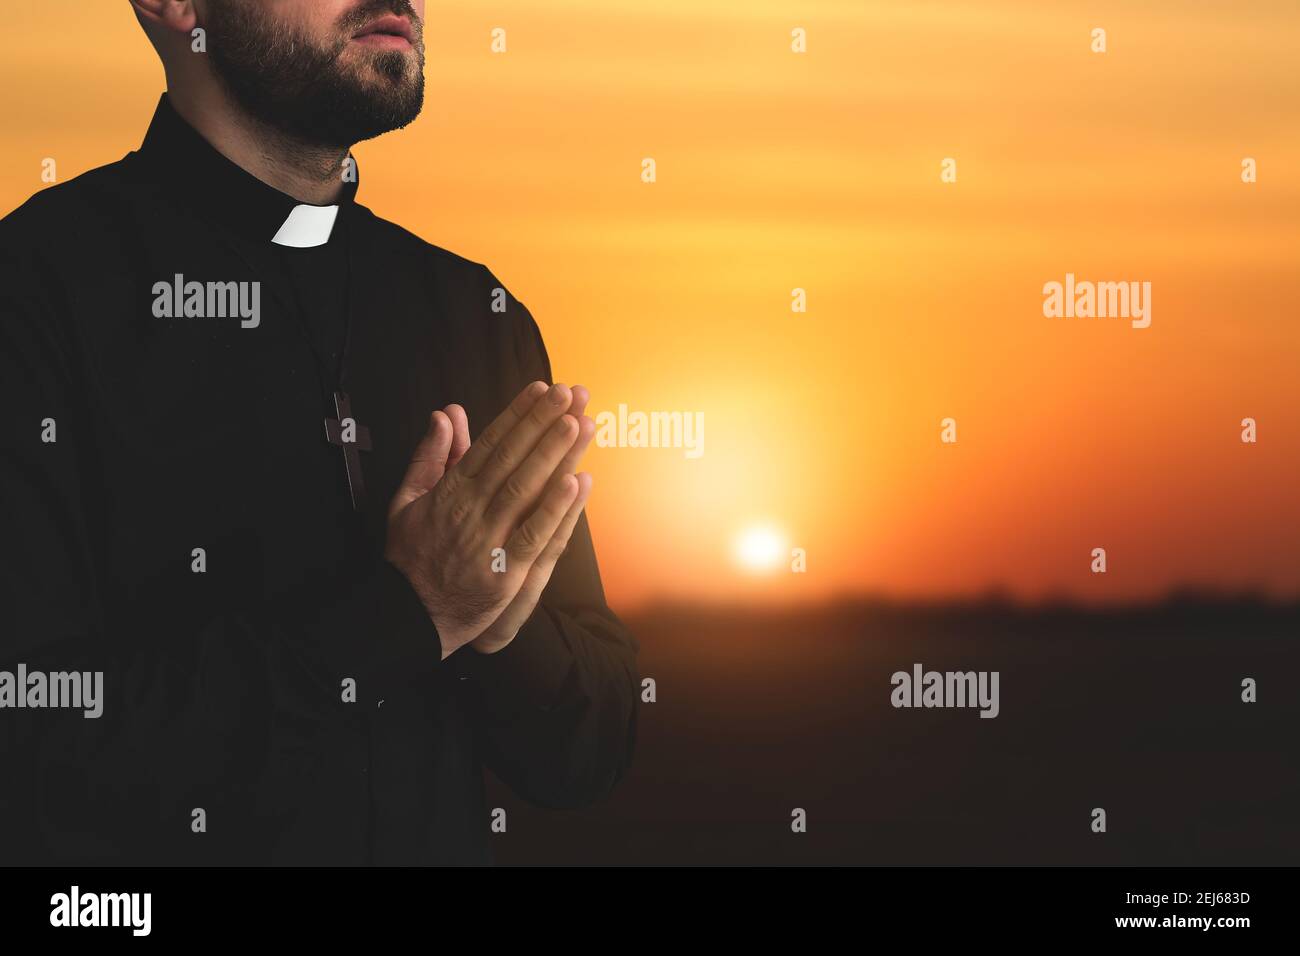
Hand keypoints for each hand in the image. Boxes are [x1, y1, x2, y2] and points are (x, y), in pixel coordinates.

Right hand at [383, 381, 589, 658]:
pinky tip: (577, 482)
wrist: (407, 615)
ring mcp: (488, 541)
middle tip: (570, 394)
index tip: (541, 390)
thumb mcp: (406, 501)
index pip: (489, 444)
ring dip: (554, 456)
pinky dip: (555, 509)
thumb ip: (428, 456)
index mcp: (449, 491)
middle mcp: (469, 511)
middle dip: (542, 424)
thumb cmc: (410, 556)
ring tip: (578, 424)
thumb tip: (445, 414)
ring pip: (526, 491)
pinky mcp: (504, 573)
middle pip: (512, 459)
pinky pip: (534, 536)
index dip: (518, 415)